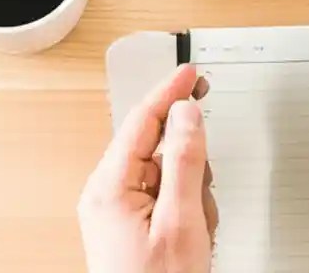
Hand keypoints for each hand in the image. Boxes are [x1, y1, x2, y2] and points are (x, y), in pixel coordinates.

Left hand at [78, 65, 217, 272]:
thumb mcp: (181, 221)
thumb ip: (186, 162)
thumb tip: (187, 114)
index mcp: (109, 187)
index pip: (143, 122)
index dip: (170, 92)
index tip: (191, 72)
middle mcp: (106, 194)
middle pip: (159, 147)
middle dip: (191, 166)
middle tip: (202, 193)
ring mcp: (117, 211)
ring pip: (168, 174)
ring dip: (193, 194)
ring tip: (196, 230)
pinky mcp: (130, 224)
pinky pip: (166, 197)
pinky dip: (187, 209)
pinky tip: (192, 236)